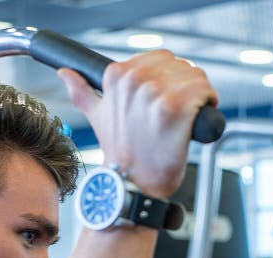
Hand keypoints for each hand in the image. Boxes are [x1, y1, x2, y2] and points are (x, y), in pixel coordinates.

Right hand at [58, 51, 218, 197]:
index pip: (159, 58)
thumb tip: (65, 73)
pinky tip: (193, 123)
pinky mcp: (177, 108)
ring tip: (182, 121)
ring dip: (197, 97)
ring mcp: (156, 94)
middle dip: (184, 86)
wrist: (132, 184)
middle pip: (179, 65)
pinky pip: (205, 92)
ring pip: (195, 77)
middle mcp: (135, 81)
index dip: (167, 80)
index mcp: (116, 75)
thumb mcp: (97, 118)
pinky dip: (207, 106)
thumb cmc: (121, 153)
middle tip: (174, 115)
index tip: (161, 102)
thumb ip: (82, 92)